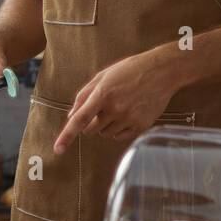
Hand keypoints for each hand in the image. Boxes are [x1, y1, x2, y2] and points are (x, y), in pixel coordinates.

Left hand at [54, 49, 176, 153]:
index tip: (57, 149)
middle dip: (91, 122)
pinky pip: (120, 137)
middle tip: (102, 107)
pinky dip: (118, 130)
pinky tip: (127, 114)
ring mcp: (129, 118)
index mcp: (103, 93)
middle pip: (91, 129)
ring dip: (105, 125)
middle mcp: (115, 108)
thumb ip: (84, 95)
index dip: (67, 136)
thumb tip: (70, 116)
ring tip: (119, 106)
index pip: (80, 119)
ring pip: (105, 133)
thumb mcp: (103, 75)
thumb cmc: (130, 70)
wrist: (162, 71)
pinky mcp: (141, 125)